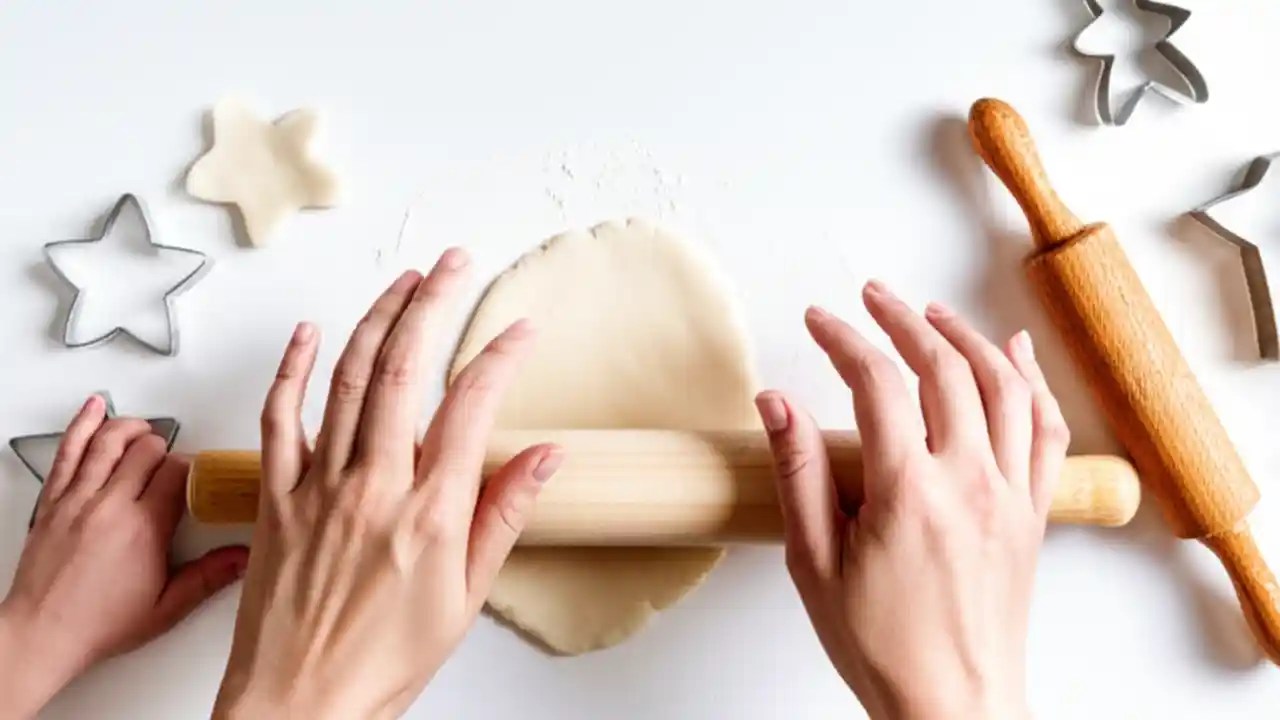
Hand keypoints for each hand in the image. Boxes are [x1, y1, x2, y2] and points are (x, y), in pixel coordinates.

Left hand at [0, 396, 247, 719]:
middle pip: (146, 451)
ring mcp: (77, 499)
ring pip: (109, 442)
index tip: (197, 476)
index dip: (192, 468)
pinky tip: (94, 409)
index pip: (178, 473)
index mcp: (144, 528)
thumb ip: (209, 578)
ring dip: (131, 427)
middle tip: (172, 460)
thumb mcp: (166, 608)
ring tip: (145, 427)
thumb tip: (244, 558)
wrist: (41, 634)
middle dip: (165, 448)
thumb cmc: (96, 624)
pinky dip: (82, 425)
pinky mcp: (52, 501)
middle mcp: (110, 506)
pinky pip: (68, 451)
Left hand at [213, 249, 561, 719]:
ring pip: (346, 378)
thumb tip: (544, 458)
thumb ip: (503, 516)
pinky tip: (312, 333)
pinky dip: (294, 368)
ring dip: (375, 318)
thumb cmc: (382, 662)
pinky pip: (280, 417)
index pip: (470, 406)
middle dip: (433, 302)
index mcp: (428, 512)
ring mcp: (318, 484)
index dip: (499, 356)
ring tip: (403, 281)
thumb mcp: (466, 596)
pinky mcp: (275, 494)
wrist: (299, 704)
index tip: (519, 331)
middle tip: (454, 265)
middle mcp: (372, 484)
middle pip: (403, 369)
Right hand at [755, 282, 1067, 719]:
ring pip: (1003, 386)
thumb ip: (798, 476)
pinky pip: (1047, 430)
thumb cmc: (883, 647)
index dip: (844, 340)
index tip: (820, 322)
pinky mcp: (1035, 513)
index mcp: (909, 494)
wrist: (953, 705)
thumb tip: (777, 404)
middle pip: (944, 368)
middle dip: (902, 320)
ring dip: (966, 337)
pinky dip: (1032, 382)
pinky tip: (1015, 354)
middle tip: (870, 299)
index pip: (877, 383)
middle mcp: (970, 484)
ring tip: (930, 313)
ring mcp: (1011, 496)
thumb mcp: (814, 565)